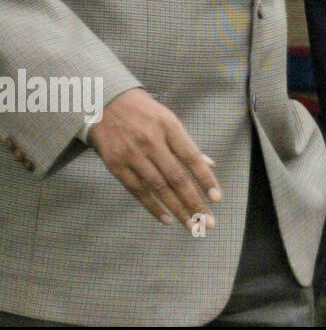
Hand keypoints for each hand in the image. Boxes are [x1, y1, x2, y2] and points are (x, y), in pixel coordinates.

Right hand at [87, 87, 219, 230]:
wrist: (104, 103)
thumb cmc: (145, 113)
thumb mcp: (170, 120)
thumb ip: (188, 144)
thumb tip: (210, 164)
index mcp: (169, 127)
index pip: (192, 158)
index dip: (205, 179)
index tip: (217, 198)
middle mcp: (151, 142)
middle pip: (176, 177)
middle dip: (193, 202)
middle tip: (206, 222)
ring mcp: (132, 155)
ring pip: (158, 188)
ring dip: (176, 209)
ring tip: (190, 226)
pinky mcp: (115, 165)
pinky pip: (137, 190)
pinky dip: (152, 207)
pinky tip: (167, 219)